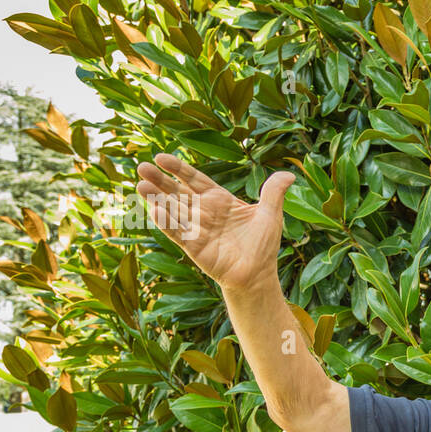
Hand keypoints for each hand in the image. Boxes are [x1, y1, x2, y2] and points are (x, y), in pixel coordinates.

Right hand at [135, 153, 294, 291]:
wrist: (258, 274)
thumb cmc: (263, 245)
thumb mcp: (270, 214)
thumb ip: (274, 192)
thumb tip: (290, 174)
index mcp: (219, 201)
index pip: (195, 180)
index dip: (178, 169)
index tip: (161, 156)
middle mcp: (204, 213)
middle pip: (177, 192)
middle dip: (160, 181)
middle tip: (141, 167)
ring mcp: (196, 229)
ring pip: (172, 210)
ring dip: (156, 198)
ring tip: (140, 185)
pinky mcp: (193, 247)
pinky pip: (176, 232)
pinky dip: (165, 222)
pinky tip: (152, 209)